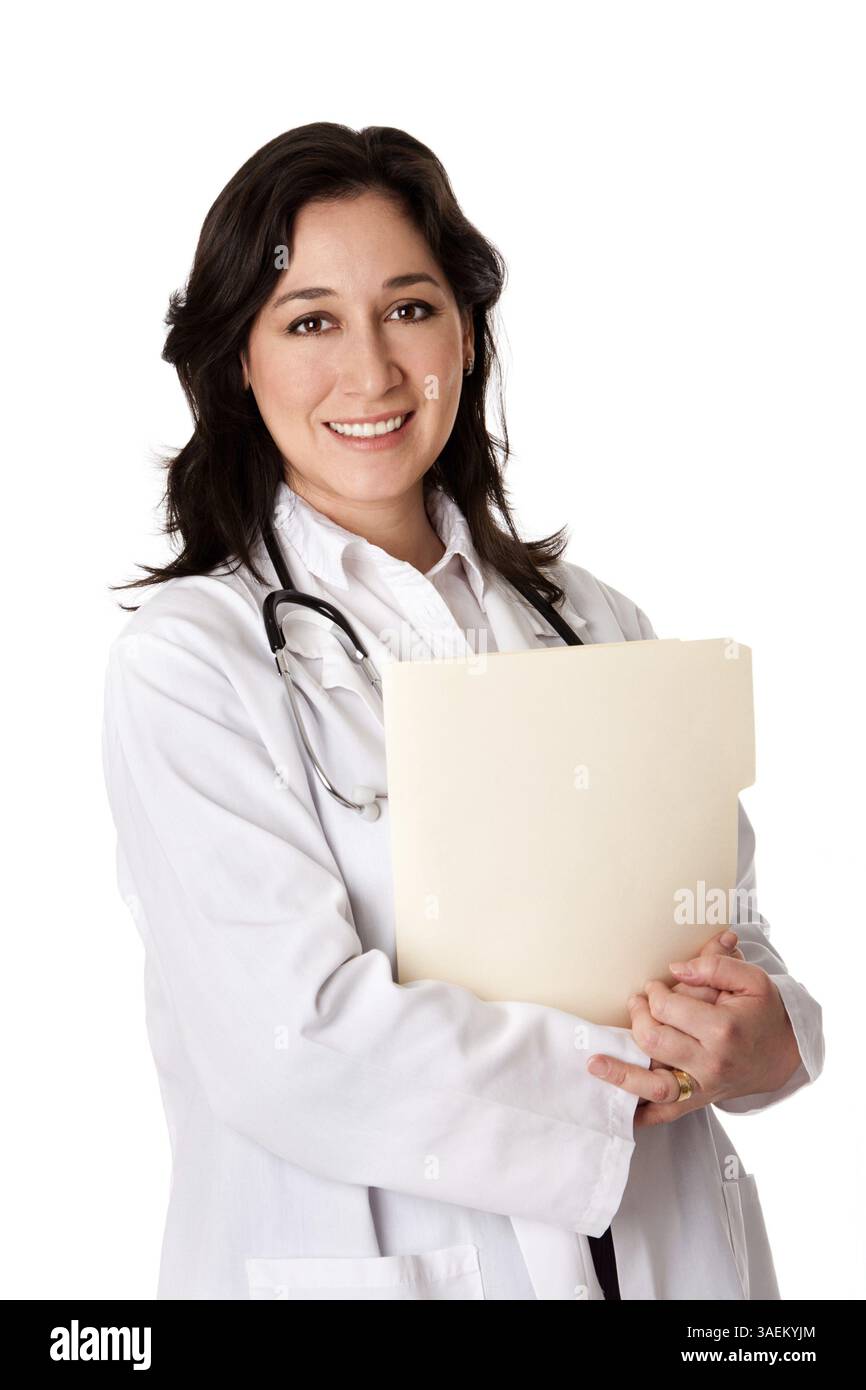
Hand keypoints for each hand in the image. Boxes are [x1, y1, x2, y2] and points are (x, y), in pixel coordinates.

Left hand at [585, 931, 802, 1126]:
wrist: (782, 1054)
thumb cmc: (762, 1013)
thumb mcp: (752, 980)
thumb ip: (715, 966)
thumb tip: (676, 969)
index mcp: (724, 1030)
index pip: (670, 1008)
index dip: (655, 993)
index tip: (655, 987)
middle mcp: (711, 1063)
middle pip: (655, 1043)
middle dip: (637, 1017)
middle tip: (637, 1003)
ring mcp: (703, 1087)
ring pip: (655, 1087)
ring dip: (621, 1075)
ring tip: (595, 1064)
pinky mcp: (698, 1101)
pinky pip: (665, 1114)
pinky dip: (642, 1114)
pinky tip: (621, 1107)